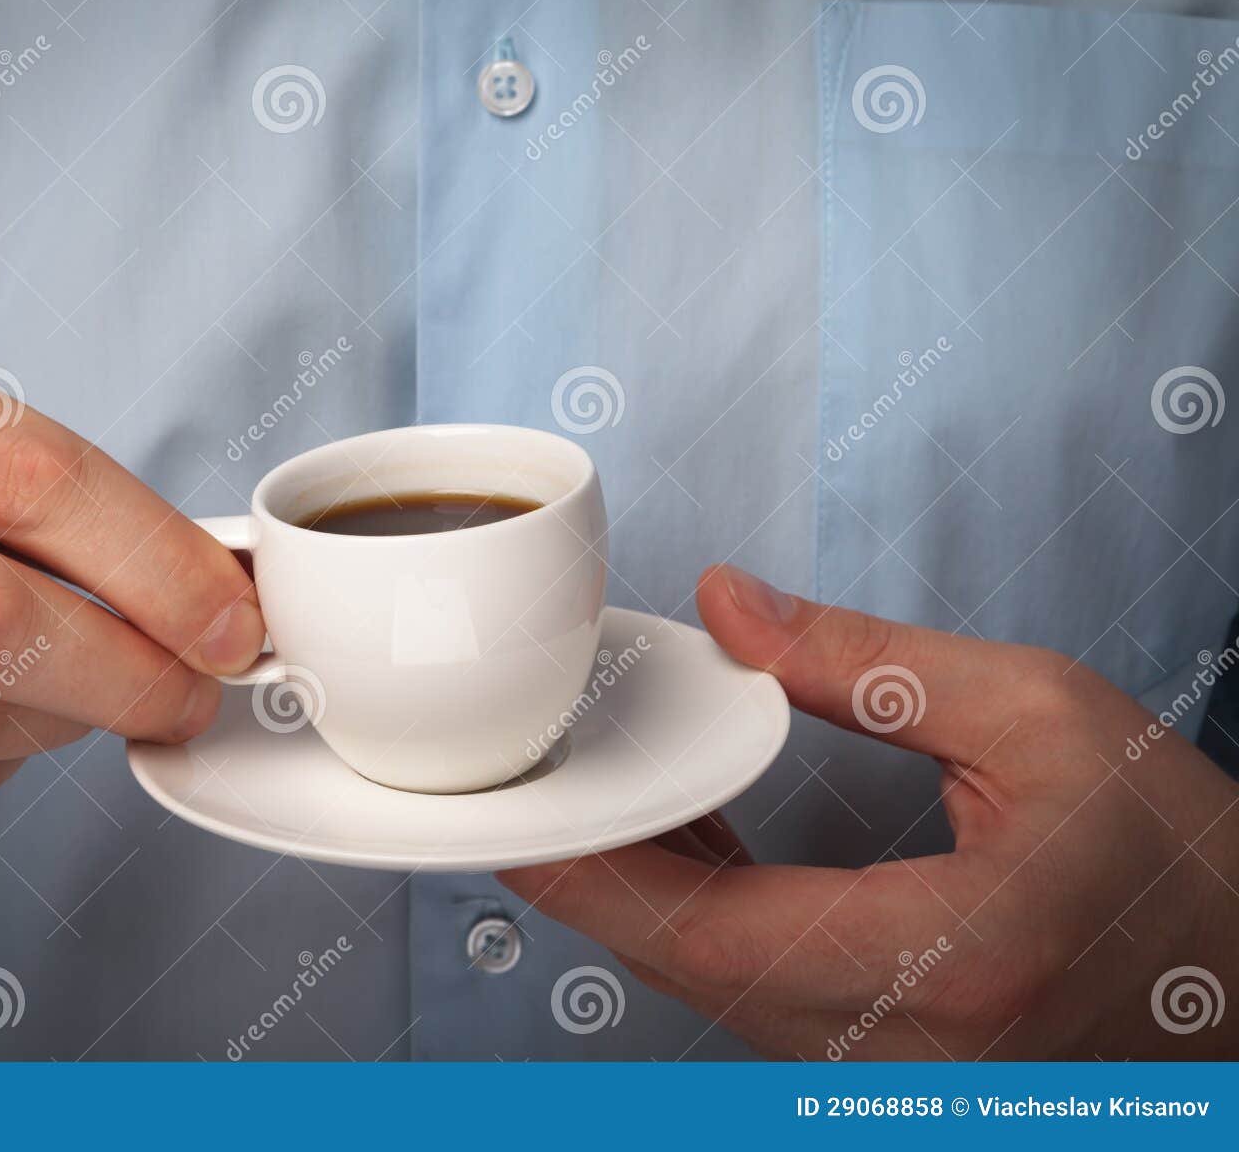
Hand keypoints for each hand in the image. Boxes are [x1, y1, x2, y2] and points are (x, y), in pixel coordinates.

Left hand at [501, 564, 1238, 1058]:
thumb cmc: (1177, 856)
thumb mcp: (1039, 716)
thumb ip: (866, 662)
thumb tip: (732, 609)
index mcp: (944, 961)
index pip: (710, 934)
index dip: (589, 875)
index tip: (509, 818)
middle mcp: (902, 1047)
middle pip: (684, 965)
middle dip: (587, 871)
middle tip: (527, 777)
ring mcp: (888, 1071)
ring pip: (708, 985)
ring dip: (635, 891)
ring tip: (597, 786)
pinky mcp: (884, 1057)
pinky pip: (751, 991)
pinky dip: (693, 917)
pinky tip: (678, 842)